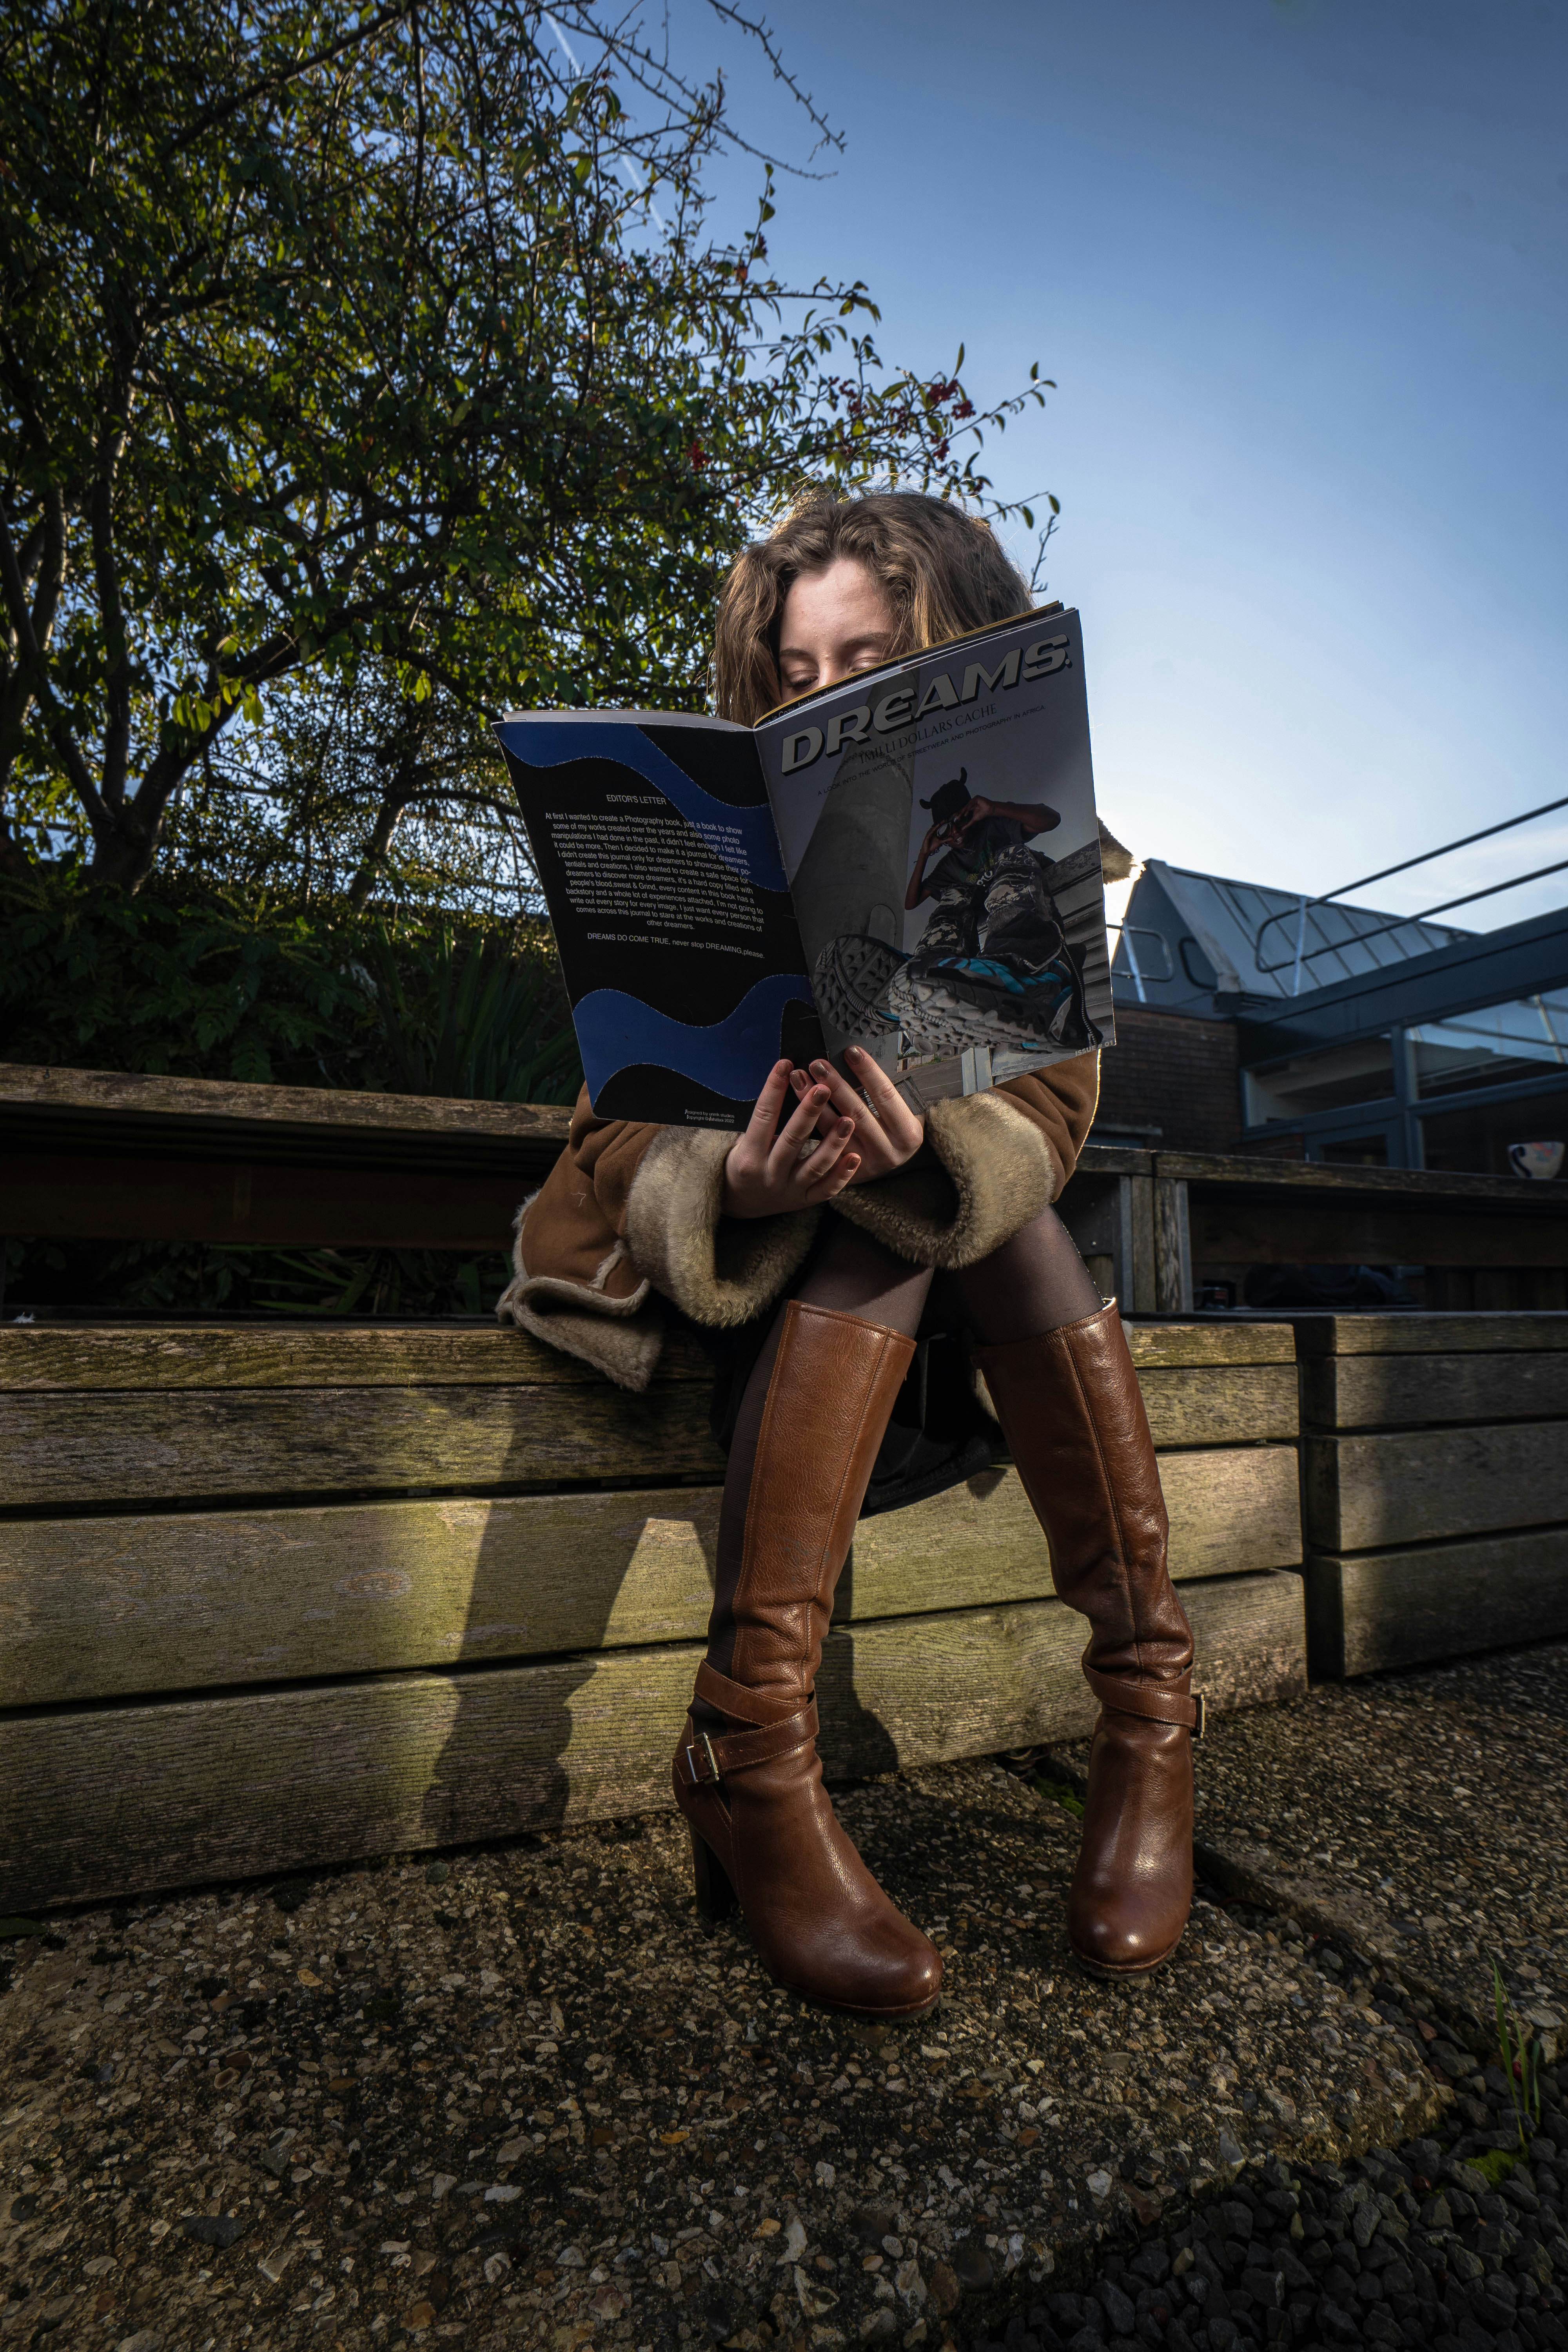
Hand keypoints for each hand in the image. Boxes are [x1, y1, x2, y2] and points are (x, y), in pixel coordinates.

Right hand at [721, 1061, 860, 1217]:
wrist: (739, 1203)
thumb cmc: (744, 1162)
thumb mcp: (742, 1143)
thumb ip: (763, 1121)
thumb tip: (786, 1081)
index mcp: (749, 1155)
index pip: (763, 1116)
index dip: (773, 1089)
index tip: (785, 1064)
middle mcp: (769, 1173)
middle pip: (792, 1139)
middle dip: (808, 1112)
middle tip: (823, 1087)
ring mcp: (789, 1189)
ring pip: (815, 1166)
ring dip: (834, 1142)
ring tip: (849, 1119)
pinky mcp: (804, 1200)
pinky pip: (826, 1189)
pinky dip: (842, 1174)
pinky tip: (855, 1156)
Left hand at [790, 1047, 923, 1185]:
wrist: (890, 1159)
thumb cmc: (895, 1125)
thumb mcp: (901, 1109)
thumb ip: (884, 1091)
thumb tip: (855, 1056)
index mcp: (908, 1133)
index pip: (885, 1095)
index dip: (868, 1072)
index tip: (850, 1050)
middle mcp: (889, 1152)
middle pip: (857, 1112)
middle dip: (834, 1084)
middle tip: (817, 1063)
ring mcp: (865, 1165)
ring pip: (834, 1129)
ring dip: (813, 1101)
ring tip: (799, 1077)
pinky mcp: (844, 1172)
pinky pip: (822, 1145)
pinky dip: (809, 1122)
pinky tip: (795, 1103)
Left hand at [955, 795, 994, 835]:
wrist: (990, 810)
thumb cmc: (983, 813)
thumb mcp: (974, 819)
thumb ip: (968, 824)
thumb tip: (963, 829)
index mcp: (970, 807)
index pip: (963, 810)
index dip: (959, 814)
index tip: (956, 818)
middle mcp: (970, 803)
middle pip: (964, 808)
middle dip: (960, 813)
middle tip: (957, 817)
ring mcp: (973, 800)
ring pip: (967, 806)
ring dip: (964, 811)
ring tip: (962, 816)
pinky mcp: (976, 798)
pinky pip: (971, 803)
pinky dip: (968, 808)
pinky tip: (967, 813)